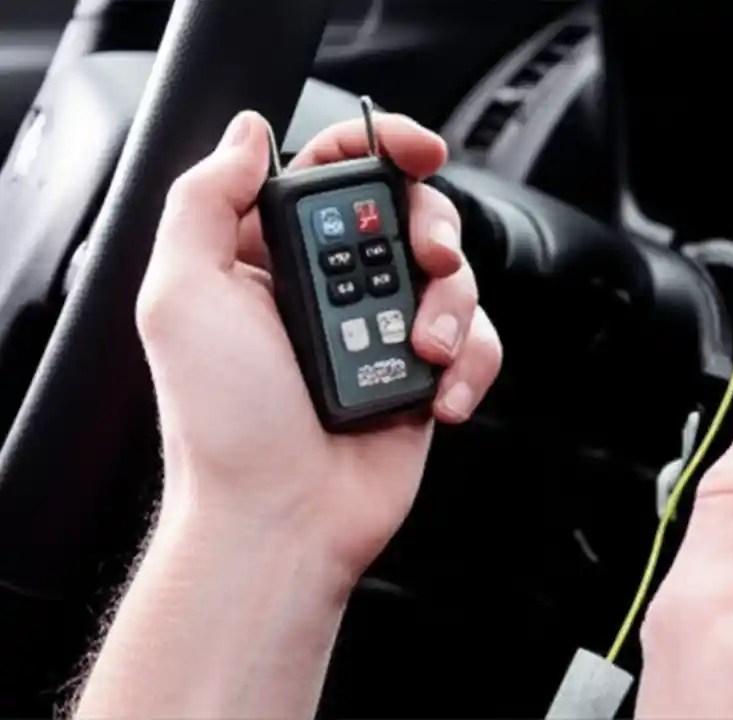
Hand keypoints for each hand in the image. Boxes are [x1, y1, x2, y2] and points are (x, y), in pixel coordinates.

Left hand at [137, 111, 502, 588]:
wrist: (279, 522)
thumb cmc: (223, 424)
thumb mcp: (181, 295)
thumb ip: (206, 199)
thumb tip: (249, 133)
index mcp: (269, 256)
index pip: (332, 173)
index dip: (381, 146)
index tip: (419, 150)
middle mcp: (330, 289)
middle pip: (410, 214)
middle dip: (433, 228)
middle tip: (427, 257)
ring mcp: (382, 333)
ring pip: (455, 277)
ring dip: (451, 309)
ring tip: (421, 351)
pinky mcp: (424, 377)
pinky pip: (479, 342)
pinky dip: (471, 364)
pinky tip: (438, 395)